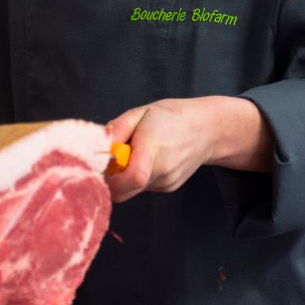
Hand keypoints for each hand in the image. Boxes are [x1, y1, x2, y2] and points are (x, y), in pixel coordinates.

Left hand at [104, 96, 271, 203]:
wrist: (207, 129)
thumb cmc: (172, 117)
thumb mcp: (141, 113)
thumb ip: (117, 129)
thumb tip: (97, 145)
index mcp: (154, 147)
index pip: (131, 176)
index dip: (109, 176)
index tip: (100, 164)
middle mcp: (162, 170)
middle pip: (124, 191)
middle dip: (110, 180)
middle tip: (111, 160)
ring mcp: (166, 182)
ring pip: (131, 190)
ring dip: (124, 177)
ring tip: (134, 154)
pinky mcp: (168, 188)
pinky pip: (142, 188)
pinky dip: (136, 177)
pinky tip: (147, 160)